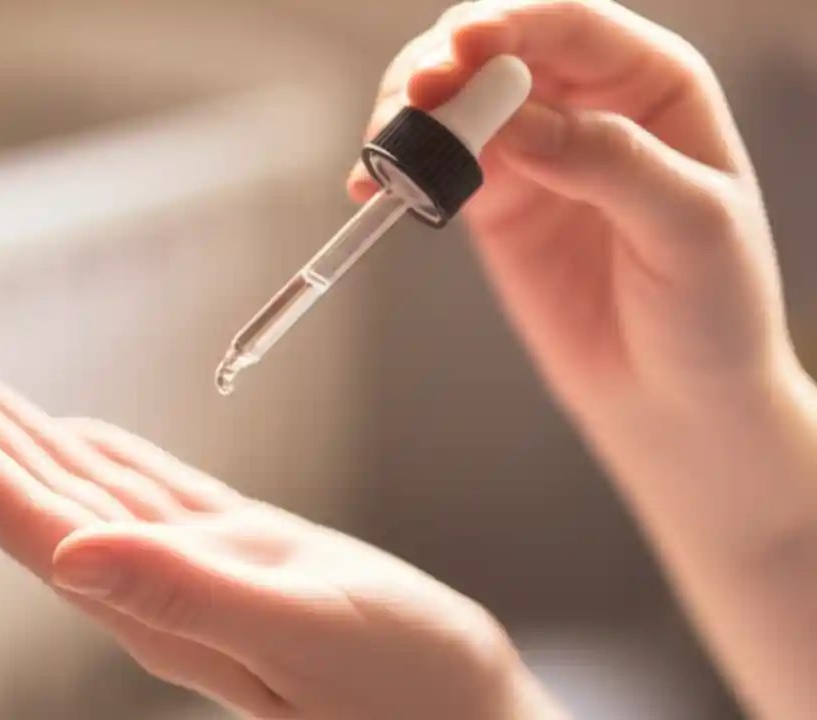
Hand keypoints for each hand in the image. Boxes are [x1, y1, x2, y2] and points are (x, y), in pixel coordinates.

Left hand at [0, 360, 559, 719]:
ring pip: (86, 488)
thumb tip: (68, 554)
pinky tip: (75, 435)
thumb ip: (187, 593)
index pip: (31, 520)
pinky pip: (150, 492)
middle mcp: (159, 588)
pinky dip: (104, 454)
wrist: (467, 716)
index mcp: (156, 605)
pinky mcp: (243, 553)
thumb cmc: (406, 686)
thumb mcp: (302, 629)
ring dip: (23, 436)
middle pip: (38, 498)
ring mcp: (198, 571)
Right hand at [350, 0, 789, 422]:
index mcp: (654, 84)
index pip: (572, 27)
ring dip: (408, 113)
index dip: (510, 25)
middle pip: (498, 49)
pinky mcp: (493, 199)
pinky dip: (397, 164)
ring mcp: (534, 149)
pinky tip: (373, 184)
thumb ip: (607, 161)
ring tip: (381, 154)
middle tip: (408, 101)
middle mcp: (588, 101)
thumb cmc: (712, 307)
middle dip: (443, 64)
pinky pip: (435, 161)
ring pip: (454, 97)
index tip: (459, 49)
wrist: (675, 398)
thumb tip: (515, 120)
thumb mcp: (687, 226)